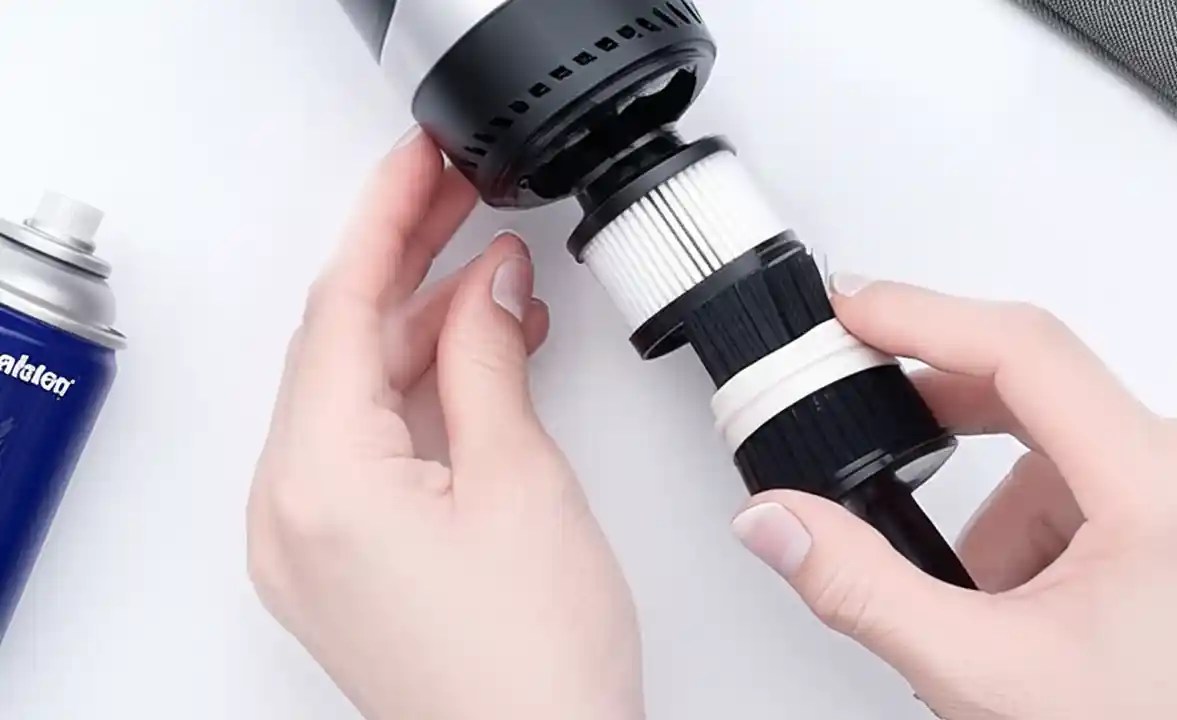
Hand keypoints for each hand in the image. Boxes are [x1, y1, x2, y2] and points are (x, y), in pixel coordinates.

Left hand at [247, 131, 642, 719]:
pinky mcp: (338, 560)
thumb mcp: (521, 480)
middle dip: (404, 266)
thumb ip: (489, 363)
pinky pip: (363, 446)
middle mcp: (287, 513)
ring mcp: (306, 541)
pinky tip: (471, 356)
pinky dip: (416, 394)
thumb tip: (487, 287)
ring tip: (489, 274)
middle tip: (461, 199)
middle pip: (338, 347)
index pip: (340, 309)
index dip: (386, 220)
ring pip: (353, 395)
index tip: (421, 163)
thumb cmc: (533, 669)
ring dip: (418, 330)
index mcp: (318, 483)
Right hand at [732, 276, 1176, 718]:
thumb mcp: (983, 671)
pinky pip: (1098, 477)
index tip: (854, 305)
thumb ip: (860, 587)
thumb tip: (779, 522)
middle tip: (882, 459)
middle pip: (1035, 396)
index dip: (920, 316)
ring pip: (1060, 448)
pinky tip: (1041, 598)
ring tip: (999, 604)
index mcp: (1168, 488)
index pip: (1024, 349)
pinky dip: (1049, 527)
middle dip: (951, 450)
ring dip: (1005, 516)